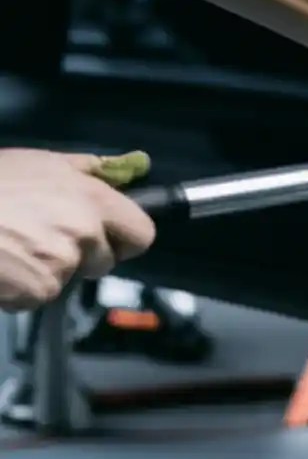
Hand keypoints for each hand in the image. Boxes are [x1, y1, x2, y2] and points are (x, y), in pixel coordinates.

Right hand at [0, 149, 154, 310]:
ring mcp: (63, 260)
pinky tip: (0, 266)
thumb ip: (88, 169)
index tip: (108, 238)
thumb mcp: (39, 163)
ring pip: (67, 278)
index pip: (142, 233)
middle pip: (105, 260)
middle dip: (83, 257)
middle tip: (43, 240)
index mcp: (92, 197)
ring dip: (44, 271)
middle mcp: (84, 228)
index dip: (123, 238)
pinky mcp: (39, 288)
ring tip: (10, 246)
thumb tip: (127, 168)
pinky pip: (38, 296)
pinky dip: (19, 289)